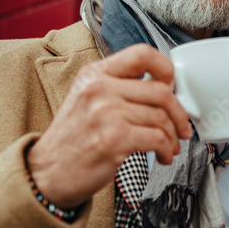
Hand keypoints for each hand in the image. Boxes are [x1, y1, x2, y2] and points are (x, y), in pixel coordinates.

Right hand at [27, 44, 193, 208]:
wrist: (46, 173)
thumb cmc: (73, 139)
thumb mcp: (88, 100)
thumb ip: (120, 88)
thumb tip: (164, 90)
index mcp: (96, 74)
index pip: (142, 54)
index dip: (166, 69)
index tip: (173, 87)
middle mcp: (100, 88)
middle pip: (161, 91)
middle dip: (179, 113)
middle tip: (181, 127)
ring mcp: (106, 113)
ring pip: (161, 117)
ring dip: (172, 137)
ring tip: (169, 147)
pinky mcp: (114, 139)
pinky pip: (157, 138)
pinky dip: (166, 149)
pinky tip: (162, 156)